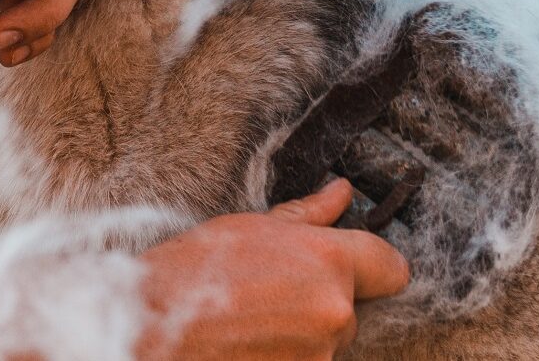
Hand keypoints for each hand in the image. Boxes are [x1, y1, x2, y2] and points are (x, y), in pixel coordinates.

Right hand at [136, 179, 409, 360]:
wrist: (147, 329)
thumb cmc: (190, 273)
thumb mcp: (251, 227)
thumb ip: (308, 216)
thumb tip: (341, 193)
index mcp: (328, 261)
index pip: (391, 266)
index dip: (376, 266)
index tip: (362, 268)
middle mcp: (333, 312)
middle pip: (351, 309)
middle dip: (320, 304)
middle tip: (270, 298)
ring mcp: (317, 357)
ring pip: (326, 344)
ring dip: (301, 338)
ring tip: (250, 324)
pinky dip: (282, 358)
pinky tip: (247, 346)